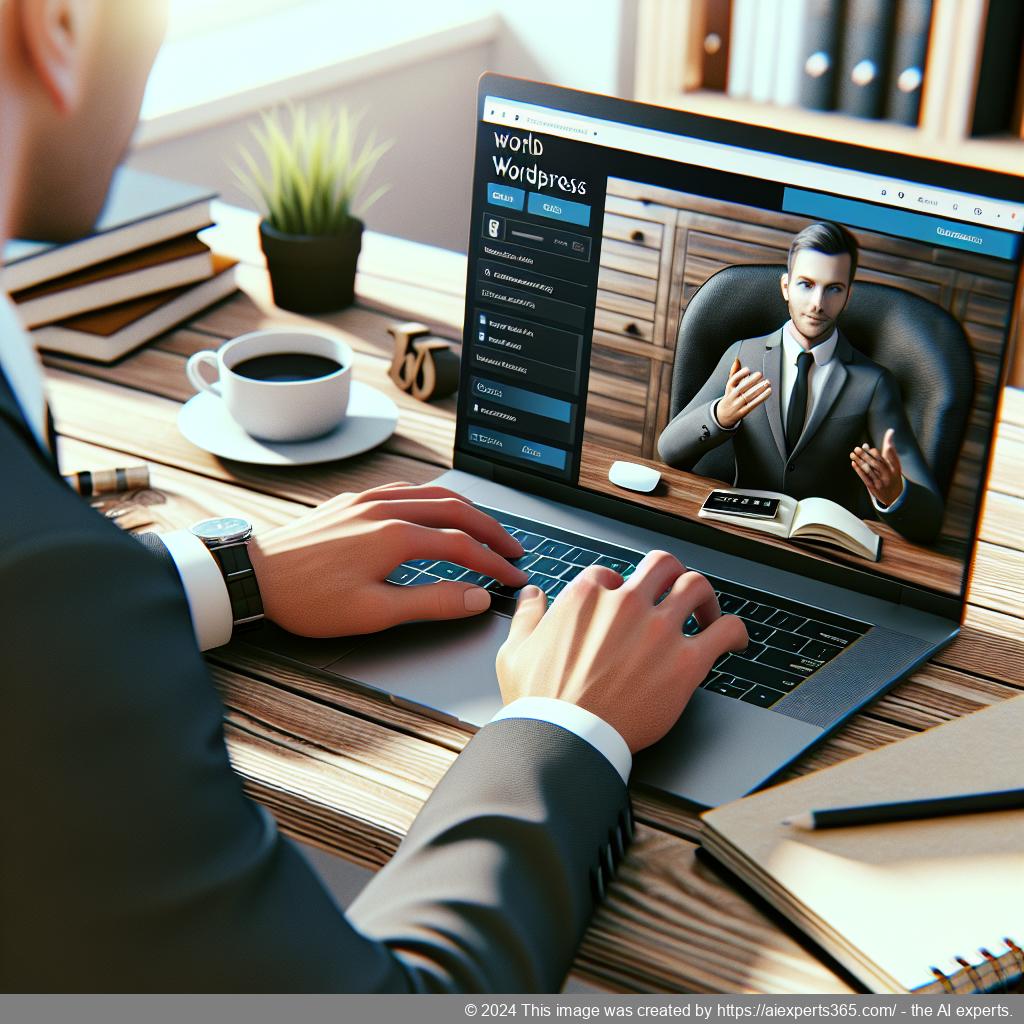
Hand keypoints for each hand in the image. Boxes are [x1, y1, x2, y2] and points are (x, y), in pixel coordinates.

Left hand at [249, 482, 526, 636]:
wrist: (255, 575)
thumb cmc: (309, 599)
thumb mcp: (374, 612)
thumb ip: (431, 602)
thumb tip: (475, 597)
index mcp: (395, 536)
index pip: (462, 545)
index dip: (494, 563)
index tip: (513, 577)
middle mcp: (385, 508)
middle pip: (456, 509)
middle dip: (490, 529)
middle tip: (513, 549)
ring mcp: (367, 499)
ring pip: (432, 493)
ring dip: (465, 509)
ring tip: (484, 528)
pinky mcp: (351, 500)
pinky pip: (405, 489)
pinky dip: (433, 498)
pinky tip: (434, 510)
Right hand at [496, 551, 748, 752]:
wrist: (565, 738)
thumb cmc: (540, 701)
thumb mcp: (516, 650)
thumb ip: (528, 616)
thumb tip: (532, 596)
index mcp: (587, 596)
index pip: (612, 574)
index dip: (619, 590)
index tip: (623, 607)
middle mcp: (627, 604)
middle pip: (662, 565)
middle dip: (670, 575)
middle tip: (674, 593)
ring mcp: (659, 630)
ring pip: (697, 586)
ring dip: (705, 596)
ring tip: (707, 612)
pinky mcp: (686, 662)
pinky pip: (725, 630)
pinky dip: (735, 631)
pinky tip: (734, 640)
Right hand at [716, 357, 772, 428]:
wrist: (723, 415)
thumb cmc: (730, 397)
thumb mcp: (730, 385)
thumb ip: (734, 372)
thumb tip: (737, 359)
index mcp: (729, 388)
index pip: (732, 381)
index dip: (739, 375)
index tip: (747, 369)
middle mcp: (732, 397)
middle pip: (741, 388)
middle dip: (750, 381)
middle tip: (760, 374)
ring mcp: (737, 405)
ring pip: (748, 396)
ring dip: (759, 389)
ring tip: (767, 383)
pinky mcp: (743, 411)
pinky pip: (753, 404)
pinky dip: (761, 397)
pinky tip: (768, 392)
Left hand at [850, 428, 903, 506]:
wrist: (895, 494)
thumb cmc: (893, 474)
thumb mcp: (895, 462)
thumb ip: (890, 448)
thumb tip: (890, 431)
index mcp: (895, 467)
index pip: (885, 458)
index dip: (875, 453)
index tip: (867, 447)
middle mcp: (888, 475)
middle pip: (875, 464)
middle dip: (865, 456)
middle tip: (857, 449)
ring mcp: (881, 482)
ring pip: (869, 470)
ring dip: (860, 461)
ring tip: (852, 454)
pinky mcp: (874, 487)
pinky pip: (865, 478)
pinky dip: (859, 470)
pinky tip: (854, 464)